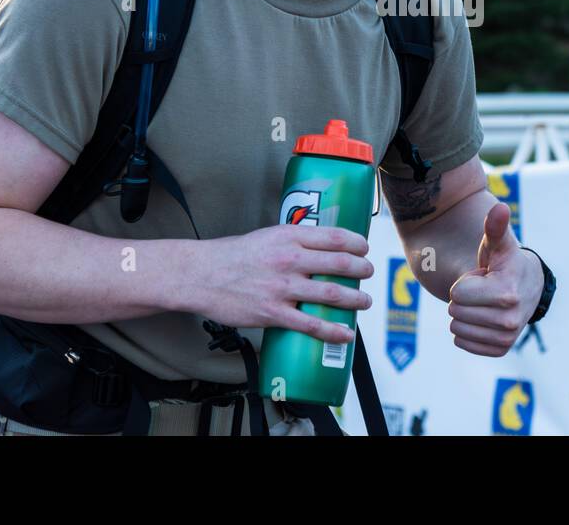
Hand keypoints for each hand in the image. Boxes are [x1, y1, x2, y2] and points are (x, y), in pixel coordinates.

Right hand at [186, 226, 374, 344]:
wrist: (200, 275)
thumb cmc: (233, 255)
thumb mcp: (267, 236)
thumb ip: (293, 241)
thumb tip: (320, 249)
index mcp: (289, 236)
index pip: (335, 236)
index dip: (357, 243)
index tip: (364, 248)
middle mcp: (289, 259)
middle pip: (340, 264)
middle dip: (362, 271)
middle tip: (368, 274)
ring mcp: (282, 287)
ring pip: (331, 294)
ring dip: (355, 300)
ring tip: (364, 302)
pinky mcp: (273, 313)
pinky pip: (311, 324)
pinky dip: (332, 331)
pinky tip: (345, 333)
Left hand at [446, 202, 544, 356]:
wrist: (526, 287)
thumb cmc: (505, 262)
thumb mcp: (498, 244)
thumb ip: (495, 227)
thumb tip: (500, 208)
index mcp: (506, 293)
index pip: (456, 293)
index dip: (466, 282)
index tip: (484, 277)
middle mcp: (509, 320)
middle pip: (455, 312)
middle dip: (464, 298)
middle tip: (484, 290)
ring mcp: (506, 338)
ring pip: (456, 329)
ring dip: (466, 314)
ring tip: (485, 302)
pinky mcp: (500, 349)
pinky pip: (462, 343)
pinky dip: (466, 330)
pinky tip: (483, 317)